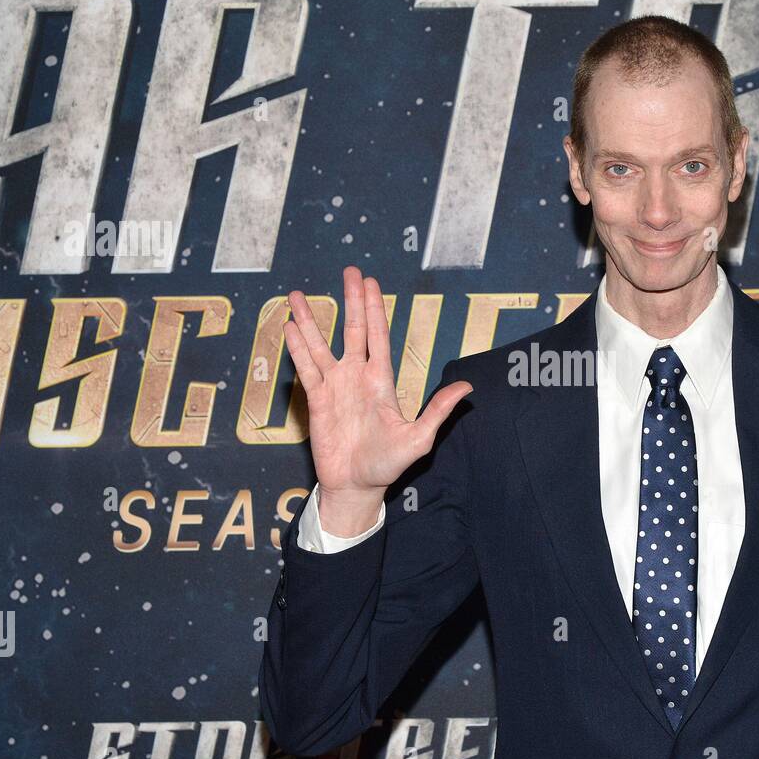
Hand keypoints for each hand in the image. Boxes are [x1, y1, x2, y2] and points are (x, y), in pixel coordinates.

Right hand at [283, 266, 472, 533]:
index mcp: (382, 380)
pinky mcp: (317, 400)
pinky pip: (305, 368)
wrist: (357, 486)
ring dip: (312, 320)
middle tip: (349, 272)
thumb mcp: (419, 439)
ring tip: (298, 295)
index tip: (371, 283)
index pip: (378, 336)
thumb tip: (468, 388)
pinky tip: (290, 326)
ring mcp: (335, 386)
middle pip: (352, 330)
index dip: (374, 310)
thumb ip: (438, 411)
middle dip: (351, 301)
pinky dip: (297, 347)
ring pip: (321, 345)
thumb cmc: (388, 464)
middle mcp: (357, 376)